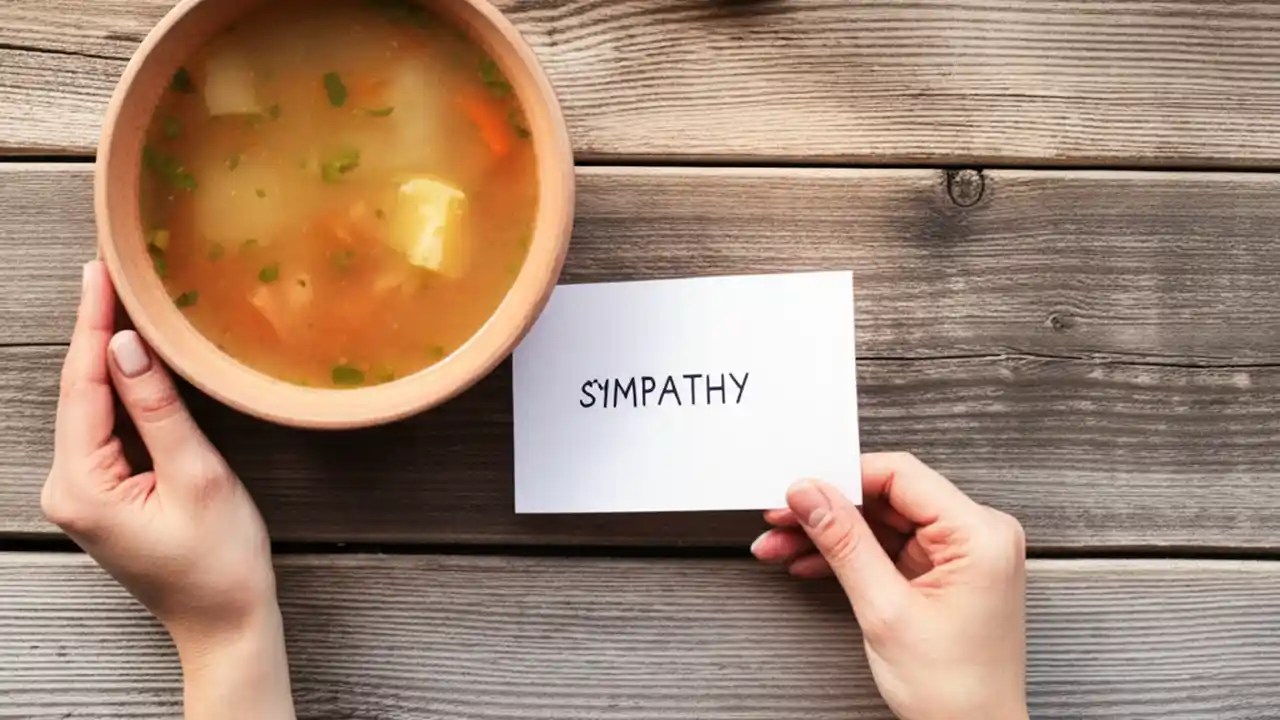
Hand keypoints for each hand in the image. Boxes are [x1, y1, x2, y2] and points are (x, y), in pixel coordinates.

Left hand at [41, 261, 293, 719]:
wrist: (224, 623)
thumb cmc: (219, 562)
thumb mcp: (198, 476)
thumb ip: (158, 409)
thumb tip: (129, 346)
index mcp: (82, 485)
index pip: (84, 386)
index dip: (94, 324)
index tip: (99, 272)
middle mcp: (67, 487)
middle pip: (80, 392)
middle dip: (96, 331)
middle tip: (110, 271)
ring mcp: (82, 493)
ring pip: (91, 408)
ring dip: (107, 357)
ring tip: (119, 299)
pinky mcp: (102, 495)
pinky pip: (105, 429)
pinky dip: (118, 391)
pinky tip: (130, 359)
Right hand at [751, 453, 1026, 719]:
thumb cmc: (955, 690)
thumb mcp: (886, 611)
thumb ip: (845, 544)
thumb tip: (811, 495)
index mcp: (979, 534)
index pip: (901, 475)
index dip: (844, 478)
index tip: (800, 490)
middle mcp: (977, 536)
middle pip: (887, 498)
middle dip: (827, 511)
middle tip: (780, 519)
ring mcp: (961, 555)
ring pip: (881, 523)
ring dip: (830, 535)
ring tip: (781, 545)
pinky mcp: (944, 573)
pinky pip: (889, 548)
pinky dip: (849, 556)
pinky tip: (809, 561)